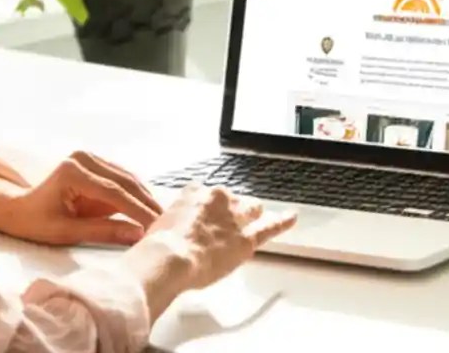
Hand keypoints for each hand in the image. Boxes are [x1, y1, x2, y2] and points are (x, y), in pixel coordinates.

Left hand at [0, 151, 162, 245]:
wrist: (18, 209)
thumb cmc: (35, 222)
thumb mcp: (66, 232)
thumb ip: (103, 232)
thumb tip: (138, 234)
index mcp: (72, 172)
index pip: (114, 192)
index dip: (138, 210)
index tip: (156, 226)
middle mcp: (83, 158)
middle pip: (125, 181)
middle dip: (147, 203)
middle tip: (167, 224)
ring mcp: (89, 158)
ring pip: (128, 178)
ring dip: (145, 198)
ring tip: (163, 218)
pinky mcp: (95, 163)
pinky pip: (122, 179)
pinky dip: (137, 194)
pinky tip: (150, 209)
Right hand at [131, 184, 296, 290]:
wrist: (171, 256)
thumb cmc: (160, 245)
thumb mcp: (157, 224)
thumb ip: (170, 223)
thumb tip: (169, 233)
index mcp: (194, 191)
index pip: (204, 194)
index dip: (205, 209)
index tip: (201, 218)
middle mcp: (218, 198)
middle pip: (231, 200)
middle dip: (230, 210)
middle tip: (222, 226)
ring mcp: (235, 217)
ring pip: (251, 209)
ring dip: (251, 216)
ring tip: (253, 222)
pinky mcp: (247, 237)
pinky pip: (270, 227)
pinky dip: (282, 222)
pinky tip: (291, 217)